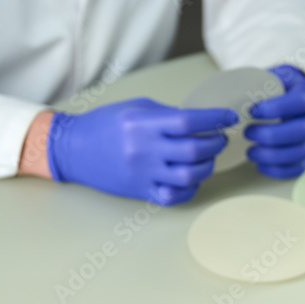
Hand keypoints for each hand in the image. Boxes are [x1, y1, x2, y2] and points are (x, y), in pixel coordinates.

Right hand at [47, 98, 237, 204]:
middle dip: (216, 143)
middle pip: (194, 150)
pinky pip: (175, 196)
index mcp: (143, 123)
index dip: (215, 118)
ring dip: (207, 166)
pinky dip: (190, 189)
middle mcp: (145, 149)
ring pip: (190, 175)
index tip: (230, 117)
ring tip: (207, 157)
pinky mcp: (141, 191)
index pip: (189, 121)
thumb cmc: (105, 124)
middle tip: (220, 138)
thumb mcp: (136, 107)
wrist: (73, 149)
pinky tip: (191, 178)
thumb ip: (168, 114)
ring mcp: (143, 173)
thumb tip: (201, 120)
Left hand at [245, 64, 304, 178]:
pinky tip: (260, 164)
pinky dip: (278, 169)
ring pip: (300, 151)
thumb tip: (234, 95)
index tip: (252, 111)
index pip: (299, 102)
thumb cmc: (275, 85)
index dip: (276, 109)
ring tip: (250, 151)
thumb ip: (259, 82)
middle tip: (248, 132)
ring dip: (272, 155)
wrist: (289, 93)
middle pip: (301, 131)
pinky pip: (299, 167)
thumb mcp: (270, 75)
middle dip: (271, 135)